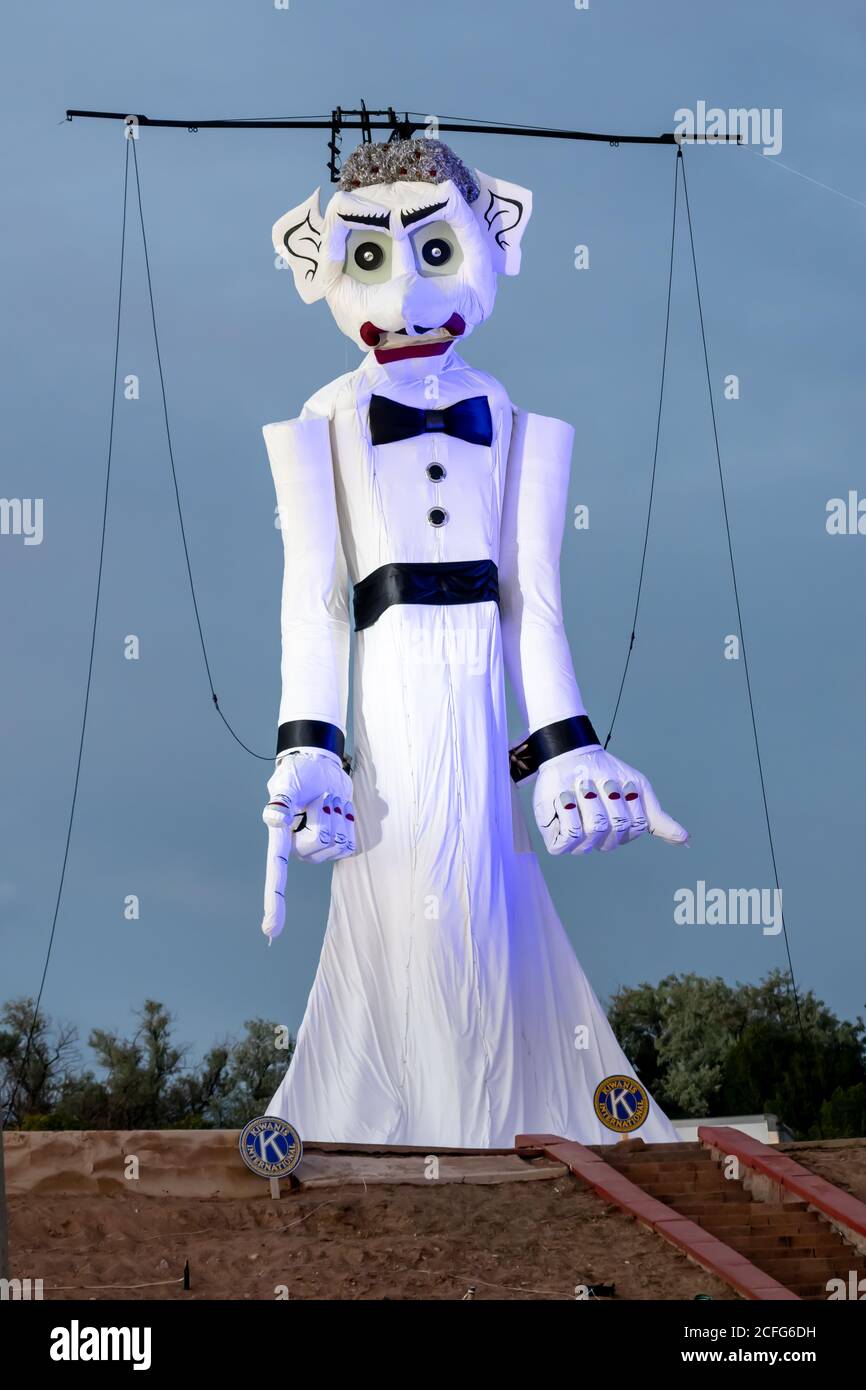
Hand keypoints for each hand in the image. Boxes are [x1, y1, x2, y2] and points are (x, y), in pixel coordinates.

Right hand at [261, 749, 354, 942]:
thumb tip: (273, 819)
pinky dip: (349, 820)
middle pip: (322, 843)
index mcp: (281, 838)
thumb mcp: (287, 781)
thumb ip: (281, 799)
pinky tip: (339, 809)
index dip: (274, 902)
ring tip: (327, 800)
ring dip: (338, 815)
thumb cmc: (299, 773)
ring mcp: (320, 850)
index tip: (270, 931)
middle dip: (325, 814)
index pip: (276, 873)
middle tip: (318, 797)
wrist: (321, 768)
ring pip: (339, 842)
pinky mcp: (339, 843)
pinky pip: (351, 840)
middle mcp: (299, 849)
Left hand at [532, 746, 687, 855]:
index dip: (628, 800)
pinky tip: (565, 798)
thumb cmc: (605, 774)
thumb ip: (659, 819)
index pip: (635, 827)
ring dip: (589, 799)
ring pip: (595, 830)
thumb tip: (686, 840)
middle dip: (608, 797)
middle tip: (596, 784)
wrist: (572, 757)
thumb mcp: (638, 791)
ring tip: (580, 787)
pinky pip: (572, 835)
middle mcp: (600, 842)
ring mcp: (578, 844)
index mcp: (621, 835)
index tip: (618, 785)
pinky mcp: (557, 841)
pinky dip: (570, 810)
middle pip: (616, 828)